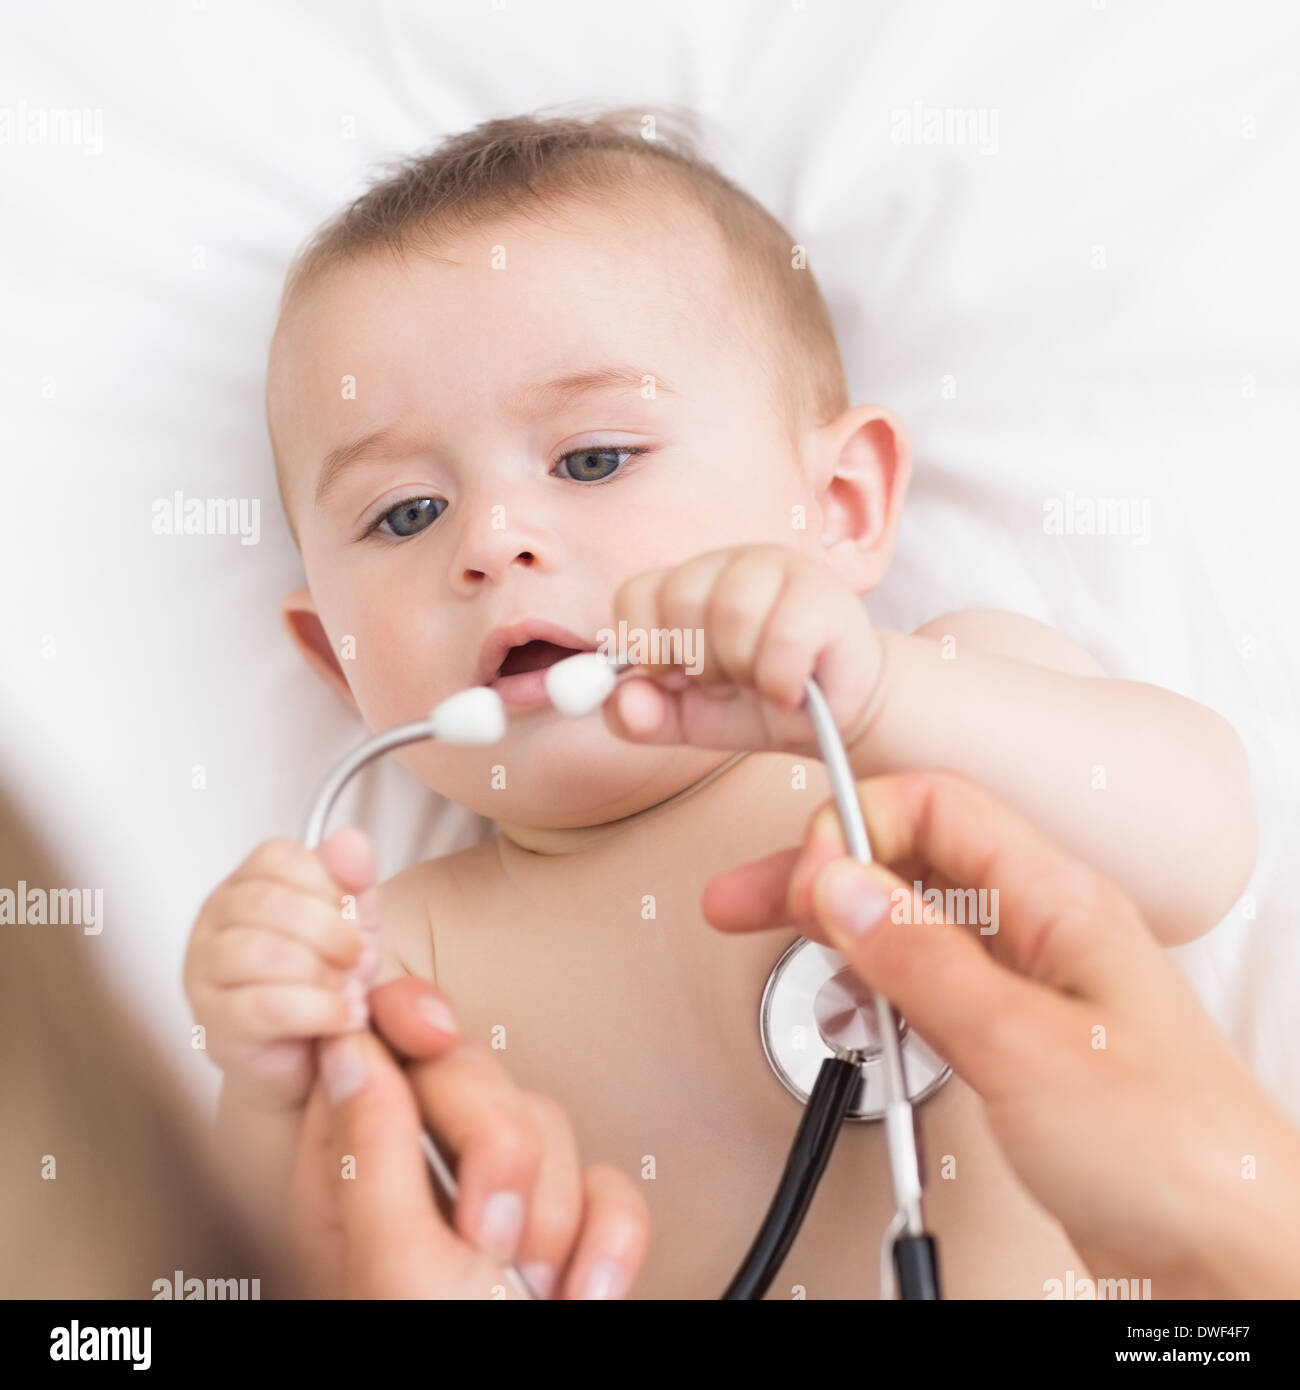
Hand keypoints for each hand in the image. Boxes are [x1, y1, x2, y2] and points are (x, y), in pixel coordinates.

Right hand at [184, 829, 379, 1110]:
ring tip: (355, 992)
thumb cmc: (328, 980)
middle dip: (329, 931)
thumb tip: (352, 841)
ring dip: (322, 973)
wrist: (314, 1058)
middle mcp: (215, 920)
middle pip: (266, 903)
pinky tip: (345, 1016)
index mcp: (248, 883)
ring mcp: (205, 972)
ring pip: (259, 953)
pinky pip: (261, 1007)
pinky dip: (316, 1010)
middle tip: (362, 958)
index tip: (356, 917)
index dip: (328, 886)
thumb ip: (355, 880)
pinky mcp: (212, 1024)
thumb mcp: (353, 921)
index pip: (278, 858)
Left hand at [288, 978, 651, 1298]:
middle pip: (477, 1077)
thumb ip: (373, 1154)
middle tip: (491, 1226)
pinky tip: (581, 1288)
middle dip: (500, 1149)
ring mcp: (505, 1205)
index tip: (422, 1023)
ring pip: (551, 1123)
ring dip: (552, 1208)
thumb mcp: (395, 1269)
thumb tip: (354, 1051)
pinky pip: (611, 1184)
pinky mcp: (573, 1232)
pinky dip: (610, 1239)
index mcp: (358, 1184)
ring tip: (530, 1278)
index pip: (378, 1055)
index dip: (402, 1018)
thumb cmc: (442, 1355)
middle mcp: (428, 1183)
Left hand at [604, 543, 882, 755]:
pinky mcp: (824, 591)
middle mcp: (729, 563)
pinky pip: (785, 635)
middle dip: (699, 663)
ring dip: (742, 670)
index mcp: (687, 583)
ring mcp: (779, 567)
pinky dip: (780, 680)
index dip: (644, 646)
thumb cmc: (757, 704)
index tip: (670, 675)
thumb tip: (622, 699)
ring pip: (733, 610)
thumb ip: (640, 716)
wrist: (836, 718)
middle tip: (727, 682)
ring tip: (760, 682)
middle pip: (681, 599)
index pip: (634, 593)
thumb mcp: (686, 719)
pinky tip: (791, 689)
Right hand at [702, 769, 1299, 1297]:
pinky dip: (873, 989)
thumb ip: (922, 961)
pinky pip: (928, 989)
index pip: (940, 806)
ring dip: (841, 928)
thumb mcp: (1025, 1046)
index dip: (863, 824)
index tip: (808, 877)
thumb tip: (839, 886)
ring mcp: (1026, 989)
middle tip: (748, 898)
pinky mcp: (1014, 1045)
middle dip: (824, 870)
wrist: (1234, 1258)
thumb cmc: (1177, 1153)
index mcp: (1059, 901)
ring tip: (781, 939)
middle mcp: (1042, 932)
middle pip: (913, 860)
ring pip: (913, 924)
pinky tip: (849, 1007)